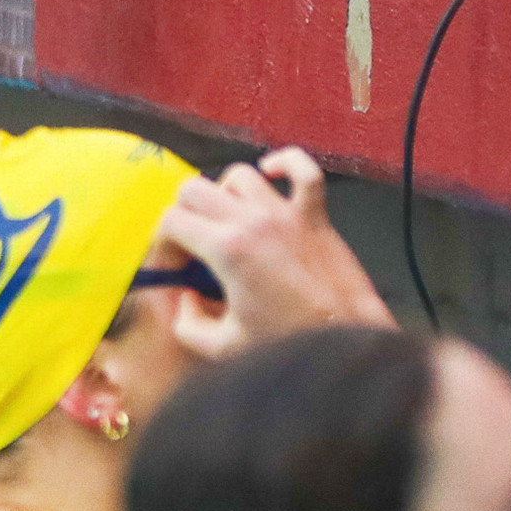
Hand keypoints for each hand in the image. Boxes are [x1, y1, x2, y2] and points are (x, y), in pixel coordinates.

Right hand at [159, 147, 393, 358]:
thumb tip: (182, 300)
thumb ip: (186, 322)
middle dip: (181, 216)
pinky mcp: (316, 216)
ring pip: (238, 176)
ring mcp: (287, 214)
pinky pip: (304, 171)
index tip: (171, 268)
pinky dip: (285, 164)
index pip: (171, 221)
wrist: (348, 344)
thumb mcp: (222, 346)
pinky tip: (270, 173)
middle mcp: (254, 220)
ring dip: (223, 195)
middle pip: (194, 190)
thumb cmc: (289, 345)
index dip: (161, 244)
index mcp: (227, 248)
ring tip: (224, 222)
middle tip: (190, 247)